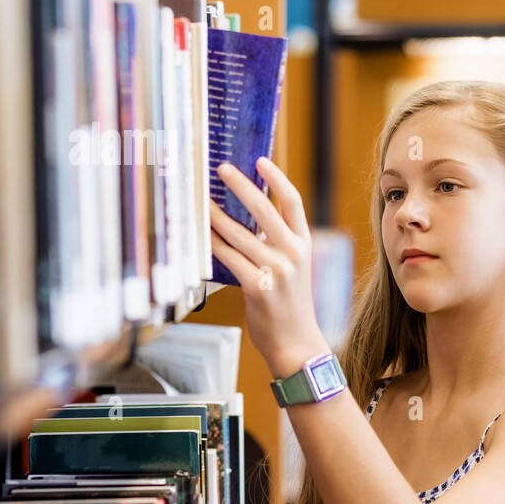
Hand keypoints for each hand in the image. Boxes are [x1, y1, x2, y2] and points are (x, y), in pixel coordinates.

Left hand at [210, 157, 328, 378]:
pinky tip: (200, 234)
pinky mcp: (257, 287)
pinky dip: (212, 244)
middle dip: (240, 185)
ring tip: (200, 200)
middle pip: (264, 209)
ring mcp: (276, 270)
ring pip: (239, 233)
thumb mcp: (293, 270)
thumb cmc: (289, 306)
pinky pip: (228, 258)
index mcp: (304, 245)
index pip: (293, 202)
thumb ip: (276, 245)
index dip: (277, 178)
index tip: (260, 160)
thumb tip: (245, 219)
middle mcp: (293, 254)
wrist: (295, 343)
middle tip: (221, 168)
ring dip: (216, 214)